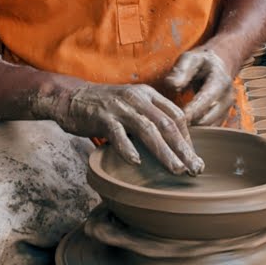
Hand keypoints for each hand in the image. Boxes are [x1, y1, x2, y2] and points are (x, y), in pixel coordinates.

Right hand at [48, 83, 203, 174]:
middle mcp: (138, 99)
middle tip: (195, 168)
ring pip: (148, 130)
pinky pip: (117, 134)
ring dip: (164, 152)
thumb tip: (172, 143)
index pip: (176, 115)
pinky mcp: (101, 118)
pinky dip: (127, 148)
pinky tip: (136, 161)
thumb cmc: (105, 107)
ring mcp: (120, 108)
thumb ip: (151, 118)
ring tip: (176, 169)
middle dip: (183, 148)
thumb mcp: (133, 105)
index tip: (192, 156)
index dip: (187, 136)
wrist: (70, 97)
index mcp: (149, 95)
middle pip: (167, 124)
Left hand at [165, 47, 235, 126]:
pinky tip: (183, 128)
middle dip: (189, 123)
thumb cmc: (202, 62)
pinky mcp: (224, 117)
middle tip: (169, 126)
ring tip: (175, 129)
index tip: (175, 118)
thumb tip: (171, 85)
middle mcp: (227, 97)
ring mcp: (227, 109)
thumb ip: (180, 71)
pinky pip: (210, 130)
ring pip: (209, 127)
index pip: (205, 100)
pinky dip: (198, 131)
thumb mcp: (190, 58)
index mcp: (220, 81)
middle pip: (208, 118)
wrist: (221, 64)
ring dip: (193, 129)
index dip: (190, 111)